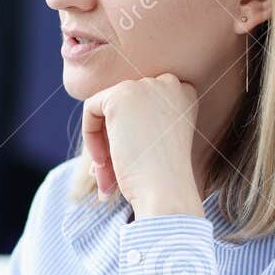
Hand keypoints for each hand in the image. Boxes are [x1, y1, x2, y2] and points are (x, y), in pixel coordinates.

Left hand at [81, 74, 203, 218]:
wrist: (166, 191)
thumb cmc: (162, 178)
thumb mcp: (155, 141)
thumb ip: (137, 121)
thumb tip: (99, 112)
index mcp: (185, 94)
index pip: (142, 104)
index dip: (130, 133)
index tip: (132, 161)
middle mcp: (169, 83)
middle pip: (123, 106)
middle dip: (113, 142)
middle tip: (110, 176)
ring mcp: (146, 85)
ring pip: (106, 109)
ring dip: (102, 144)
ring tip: (104, 177)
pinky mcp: (120, 94)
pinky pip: (90, 109)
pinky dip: (90, 137)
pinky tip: (102, 161)